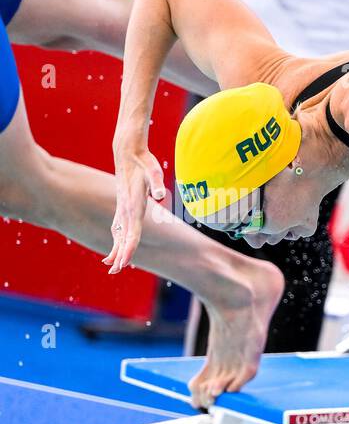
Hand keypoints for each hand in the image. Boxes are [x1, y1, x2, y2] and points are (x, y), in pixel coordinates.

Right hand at [108, 144, 167, 273]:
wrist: (128, 152)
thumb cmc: (144, 162)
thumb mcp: (154, 171)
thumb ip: (157, 183)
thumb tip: (161, 194)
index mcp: (133, 206)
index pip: (132, 232)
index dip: (129, 247)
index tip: (125, 262)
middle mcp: (126, 209)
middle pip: (123, 237)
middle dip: (120, 255)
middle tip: (115, 272)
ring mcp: (123, 207)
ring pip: (119, 233)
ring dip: (116, 250)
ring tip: (111, 266)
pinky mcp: (123, 204)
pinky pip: (119, 226)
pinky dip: (116, 238)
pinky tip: (116, 246)